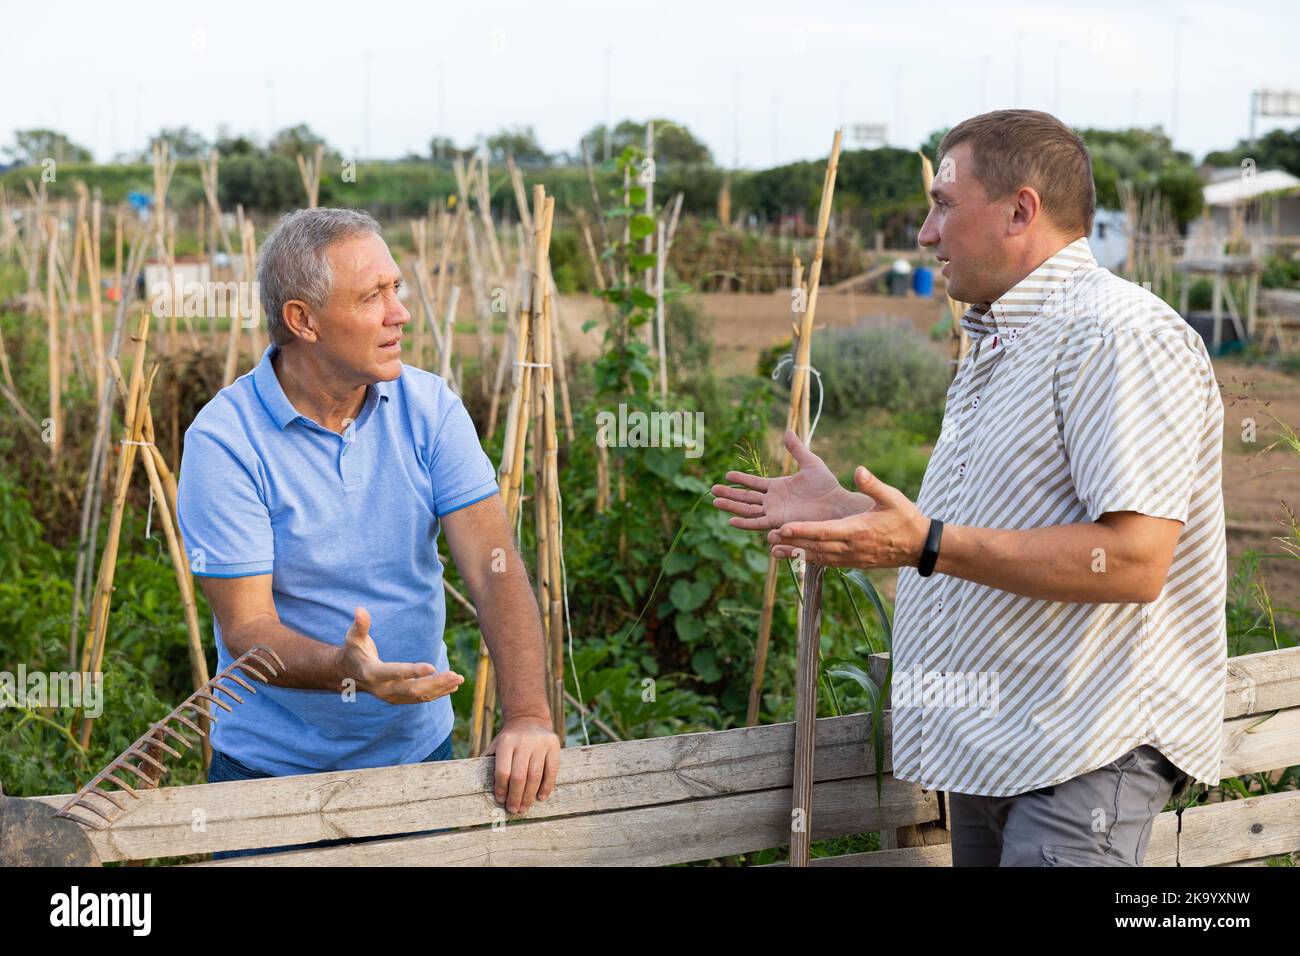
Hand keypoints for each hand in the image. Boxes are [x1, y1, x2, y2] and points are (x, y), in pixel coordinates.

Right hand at [338, 606, 463, 703]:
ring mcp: (391, 697)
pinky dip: (437, 693)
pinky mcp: (398, 699)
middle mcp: (383, 689)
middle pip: (412, 689)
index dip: (413, 670)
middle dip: (435, 682)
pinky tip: (452, 686)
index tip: (432, 667)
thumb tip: (360, 609)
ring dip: (440, 688)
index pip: (395, 672)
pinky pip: (420, 698)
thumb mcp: (353, 637)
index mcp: (372, 673)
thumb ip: (360, 625)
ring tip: (459, 679)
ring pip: (419, 695)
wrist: (348, 675)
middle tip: (455, 675)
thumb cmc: (353, 651)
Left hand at [485, 715, 560, 813]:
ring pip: (535, 776)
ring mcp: (540, 743)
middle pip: (519, 776)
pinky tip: (540, 797)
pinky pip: (551, 771)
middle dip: (515, 797)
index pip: (503, 771)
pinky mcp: (554, 746)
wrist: (529, 719)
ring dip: (529, 796)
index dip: (502, 789)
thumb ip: (489, 762)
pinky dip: (546, 787)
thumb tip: (483, 788)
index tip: (501, 801)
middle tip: (514, 809)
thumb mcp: (496, 745)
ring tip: (524, 807)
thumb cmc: (509, 739)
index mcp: (506, 742)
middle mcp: (524, 742)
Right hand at [712, 430, 865, 530]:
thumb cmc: (827, 486)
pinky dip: (744, 522)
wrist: (836, 504)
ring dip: (731, 506)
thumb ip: (796, 449)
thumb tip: (787, 431)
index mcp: (778, 487)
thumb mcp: (810, 462)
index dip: (741, 480)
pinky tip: (731, 520)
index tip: (727, 474)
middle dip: (729, 494)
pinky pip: (758, 523)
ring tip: (714, 502)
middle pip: (746, 498)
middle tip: (712, 490)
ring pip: (747, 510)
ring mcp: (774, 512)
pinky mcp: (778, 522)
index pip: (754, 484)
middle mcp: (773, 501)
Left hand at [767, 466, 929, 569]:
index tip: (783, 528)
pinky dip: (810, 559)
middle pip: (815, 546)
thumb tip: (858, 470)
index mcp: (856, 530)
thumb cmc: (906, 519)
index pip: (823, 532)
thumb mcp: (892, 498)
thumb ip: (873, 485)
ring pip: (818, 557)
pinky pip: (828, 562)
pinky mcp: (854, 562)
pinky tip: (797, 555)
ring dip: (796, 553)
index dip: (802, 531)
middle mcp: (851, 547)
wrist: (920, 546)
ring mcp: (852, 557)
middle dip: (792, 543)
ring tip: (774, 550)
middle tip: (769, 537)